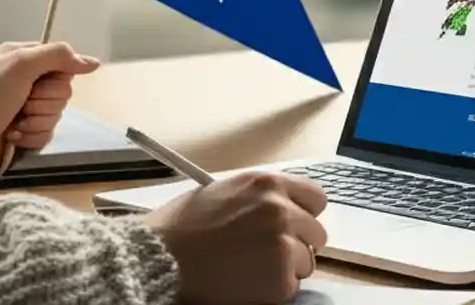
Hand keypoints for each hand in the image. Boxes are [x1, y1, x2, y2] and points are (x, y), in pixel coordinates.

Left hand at [0, 41, 99, 175]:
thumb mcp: (21, 64)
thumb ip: (59, 56)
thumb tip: (93, 62)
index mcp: (24, 60)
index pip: (63, 63)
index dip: (58, 74)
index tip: (40, 79)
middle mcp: (26, 82)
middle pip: (63, 91)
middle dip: (45, 100)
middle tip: (23, 102)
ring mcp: (26, 109)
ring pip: (57, 114)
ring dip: (37, 120)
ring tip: (15, 121)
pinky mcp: (25, 133)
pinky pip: (47, 134)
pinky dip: (31, 136)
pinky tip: (12, 136)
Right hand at [145, 171, 328, 303]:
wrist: (159, 259)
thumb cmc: (180, 227)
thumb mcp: (222, 192)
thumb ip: (258, 198)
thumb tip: (281, 206)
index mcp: (268, 184)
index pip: (315, 197)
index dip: (305, 213)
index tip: (295, 224)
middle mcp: (282, 210)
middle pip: (316, 233)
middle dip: (297, 243)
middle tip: (268, 253)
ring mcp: (284, 245)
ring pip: (306, 261)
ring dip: (286, 268)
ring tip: (251, 268)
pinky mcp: (280, 280)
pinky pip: (291, 287)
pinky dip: (273, 290)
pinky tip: (246, 283)